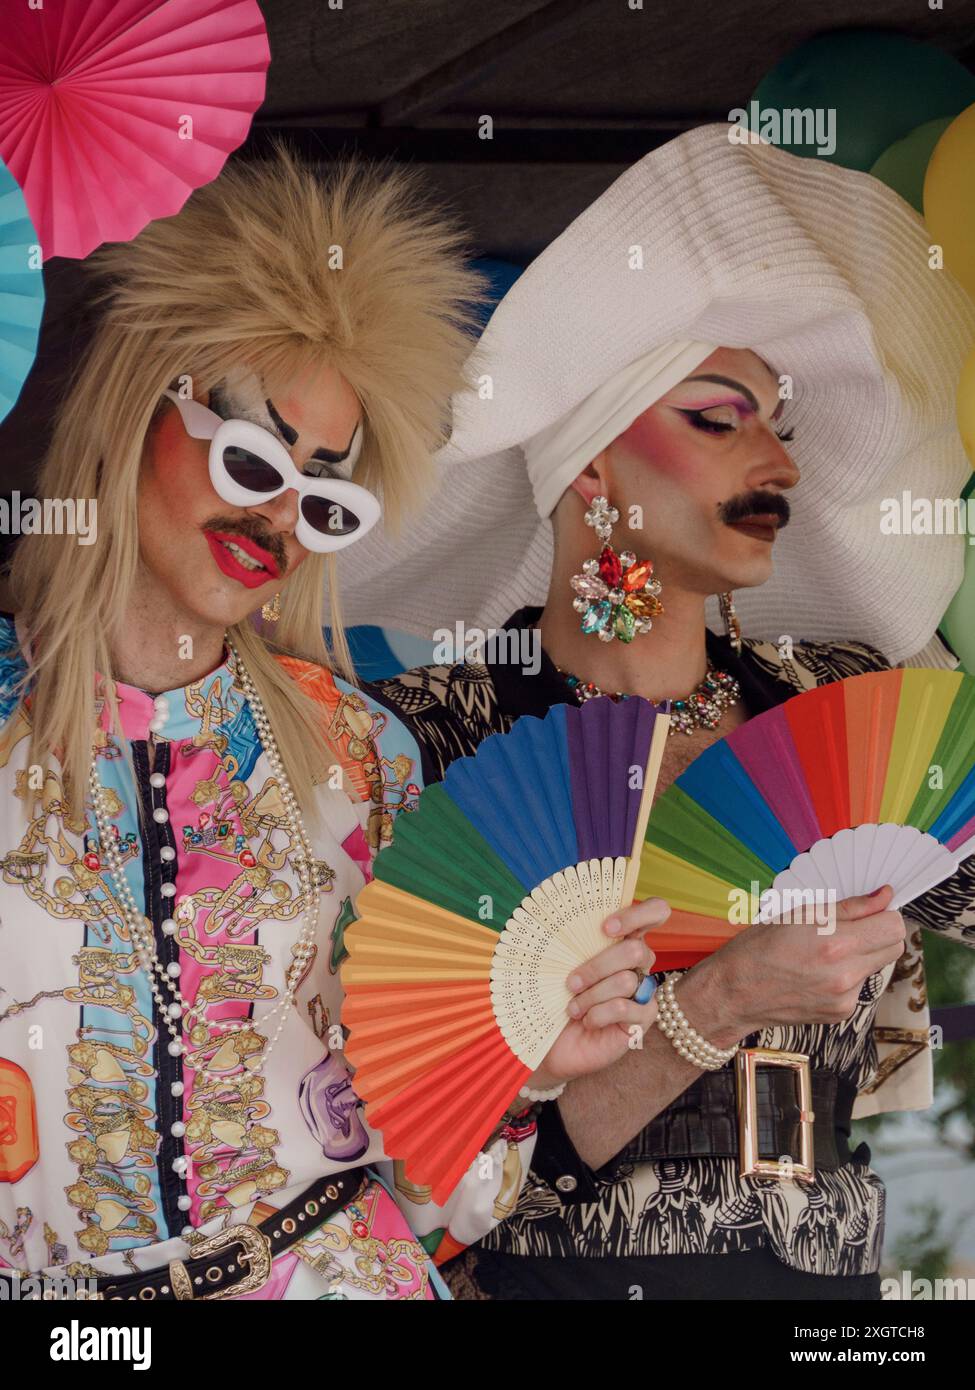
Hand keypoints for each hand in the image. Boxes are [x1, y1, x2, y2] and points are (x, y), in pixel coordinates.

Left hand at [527, 897, 669, 1088]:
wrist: (553, 1041)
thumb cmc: (556, 995)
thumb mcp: (560, 963)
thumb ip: (570, 941)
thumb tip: (555, 920)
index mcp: (624, 938)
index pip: (655, 912)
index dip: (638, 914)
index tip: (606, 928)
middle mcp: (639, 962)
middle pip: (636, 950)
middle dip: (596, 966)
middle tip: (571, 983)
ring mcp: (644, 990)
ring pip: (626, 980)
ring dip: (591, 995)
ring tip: (572, 1008)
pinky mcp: (644, 1018)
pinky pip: (624, 1007)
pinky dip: (598, 1014)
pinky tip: (587, 1021)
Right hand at [682, 884, 905, 1047]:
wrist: (734, 993)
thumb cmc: (757, 948)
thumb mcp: (799, 914)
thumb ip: (849, 907)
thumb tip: (883, 896)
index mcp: (835, 943)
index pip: (893, 927)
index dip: (884, 914)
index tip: (871, 911)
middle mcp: (846, 974)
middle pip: (894, 948)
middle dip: (879, 933)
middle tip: (851, 928)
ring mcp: (845, 998)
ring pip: (876, 966)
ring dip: (861, 955)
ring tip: (824, 952)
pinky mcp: (841, 1013)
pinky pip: (859, 985)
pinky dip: (847, 975)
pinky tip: (818, 972)